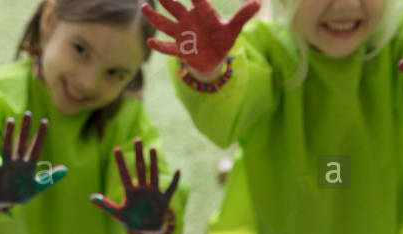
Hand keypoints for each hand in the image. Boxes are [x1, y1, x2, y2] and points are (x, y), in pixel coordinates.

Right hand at [0, 111, 66, 206]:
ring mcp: (7, 166)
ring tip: (11, 121)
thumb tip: (66, 169)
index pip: (36, 148)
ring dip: (9, 135)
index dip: (41, 136)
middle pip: (22, 143)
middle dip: (25, 129)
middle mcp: (18, 162)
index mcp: (29, 166)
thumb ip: (51, 178)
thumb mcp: (39, 186)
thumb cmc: (23, 192)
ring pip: (8, 147)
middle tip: (28, 113)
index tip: (45, 121)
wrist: (7, 202)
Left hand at [91, 138, 180, 233]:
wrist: (148, 228)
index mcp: (131, 192)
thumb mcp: (118, 214)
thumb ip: (105, 206)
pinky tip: (178, 171)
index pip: (124, 174)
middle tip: (137, 139)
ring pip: (153, 175)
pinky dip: (175, 182)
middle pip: (140, 169)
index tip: (116, 149)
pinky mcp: (163, 200)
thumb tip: (91, 198)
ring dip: (153, 163)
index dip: (120, 162)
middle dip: (138, 154)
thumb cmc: (132, 220)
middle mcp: (142, 189)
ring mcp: (153, 193)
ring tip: (151, 149)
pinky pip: (170, 189)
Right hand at [142, 0, 259, 76]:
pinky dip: (160, 46)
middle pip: (175, 7)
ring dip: (155, 18)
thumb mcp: (234, 29)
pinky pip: (168, 48)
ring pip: (165, 24)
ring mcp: (182, 35)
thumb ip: (243, 15)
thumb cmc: (222, 39)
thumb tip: (258, 3)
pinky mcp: (180, 50)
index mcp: (202, 13)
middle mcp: (188, 21)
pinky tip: (151, 41)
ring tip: (144, 7)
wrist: (213, 59)